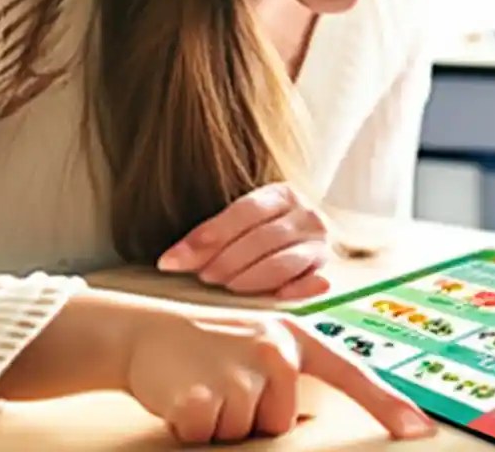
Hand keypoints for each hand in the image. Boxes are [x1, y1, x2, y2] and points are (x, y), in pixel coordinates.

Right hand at [0, 290, 436, 444]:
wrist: (143, 330)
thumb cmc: (208, 345)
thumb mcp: (257, 345)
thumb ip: (286, 374)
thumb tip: (298, 420)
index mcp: (294, 337)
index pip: (351, 373)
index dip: (388, 405)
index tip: (418, 431)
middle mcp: (275, 348)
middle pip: (280, 422)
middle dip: (250, 417)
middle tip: (224, 385)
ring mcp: (240, 370)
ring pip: (243, 434)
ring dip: (219, 423)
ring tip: (203, 385)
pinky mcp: (203, 395)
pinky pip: (207, 437)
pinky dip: (190, 428)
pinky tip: (182, 395)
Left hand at [158, 183, 330, 298]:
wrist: (299, 239)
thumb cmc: (259, 232)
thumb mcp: (239, 223)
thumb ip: (211, 237)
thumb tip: (169, 261)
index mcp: (282, 194)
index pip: (244, 212)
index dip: (209, 236)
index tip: (174, 260)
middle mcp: (307, 215)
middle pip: (263, 238)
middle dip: (227, 260)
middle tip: (203, 277)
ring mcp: (319, 244)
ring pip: (282, 263)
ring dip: (249, 279)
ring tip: (225, 288)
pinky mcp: (325, 271)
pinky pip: (310, 284)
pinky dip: (291, 292)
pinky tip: (270, 299)